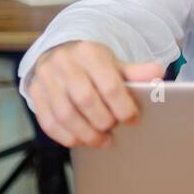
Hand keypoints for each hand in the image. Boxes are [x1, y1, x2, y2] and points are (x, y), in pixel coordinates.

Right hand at [27, 41, 164, 148]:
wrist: (58, 54)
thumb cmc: (92, 64)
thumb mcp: (114, 63)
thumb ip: (135, 72)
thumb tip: (158, 74)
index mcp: (89, 52)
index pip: (109, 85)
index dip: (123, 107)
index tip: (132, 119)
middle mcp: (64, 63)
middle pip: (86, 100)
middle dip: (103, 121)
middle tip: (114, 130)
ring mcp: (46, 79)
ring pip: (65, 114)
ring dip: (86, 134)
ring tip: (102, 141)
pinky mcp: (35, 93)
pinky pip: (49, 122)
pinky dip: (66, 136)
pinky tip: (81, 141)